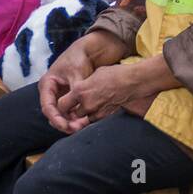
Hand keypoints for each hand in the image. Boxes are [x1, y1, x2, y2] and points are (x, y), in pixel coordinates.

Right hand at [39, 30, 125, 131]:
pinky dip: (76, 117)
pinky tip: (85, 122)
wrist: (90, 51)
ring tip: (82, 127)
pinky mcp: (69, 98)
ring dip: (70, 122)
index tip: (66, 127)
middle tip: (76, 129)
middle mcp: (51, 92)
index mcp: (47, 84)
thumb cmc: (79, 58)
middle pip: (53, 113)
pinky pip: (70, 112)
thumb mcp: (76, 73)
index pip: (47, 106)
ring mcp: (60, 96)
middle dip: (63, 123)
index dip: (56, 118)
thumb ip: (75, 90)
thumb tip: (74, 106)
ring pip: (62, 114)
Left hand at [56, 56, 177, 127]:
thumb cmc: (114, 74)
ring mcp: (95, 111)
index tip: (64, 103)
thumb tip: (77, 89)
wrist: (132, 81)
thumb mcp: (94, 74)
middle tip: (74, 107)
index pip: (61, 104)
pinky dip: (93, 116)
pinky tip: (97, 108)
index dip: (61, 105)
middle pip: (71, 113)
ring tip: (87, 106)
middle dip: (71, 111)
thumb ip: (82, 84)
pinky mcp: (104, 116)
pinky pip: (93, 119)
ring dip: (82, 114)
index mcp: (80, 90)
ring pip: (82, 117)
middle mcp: (85, 103)